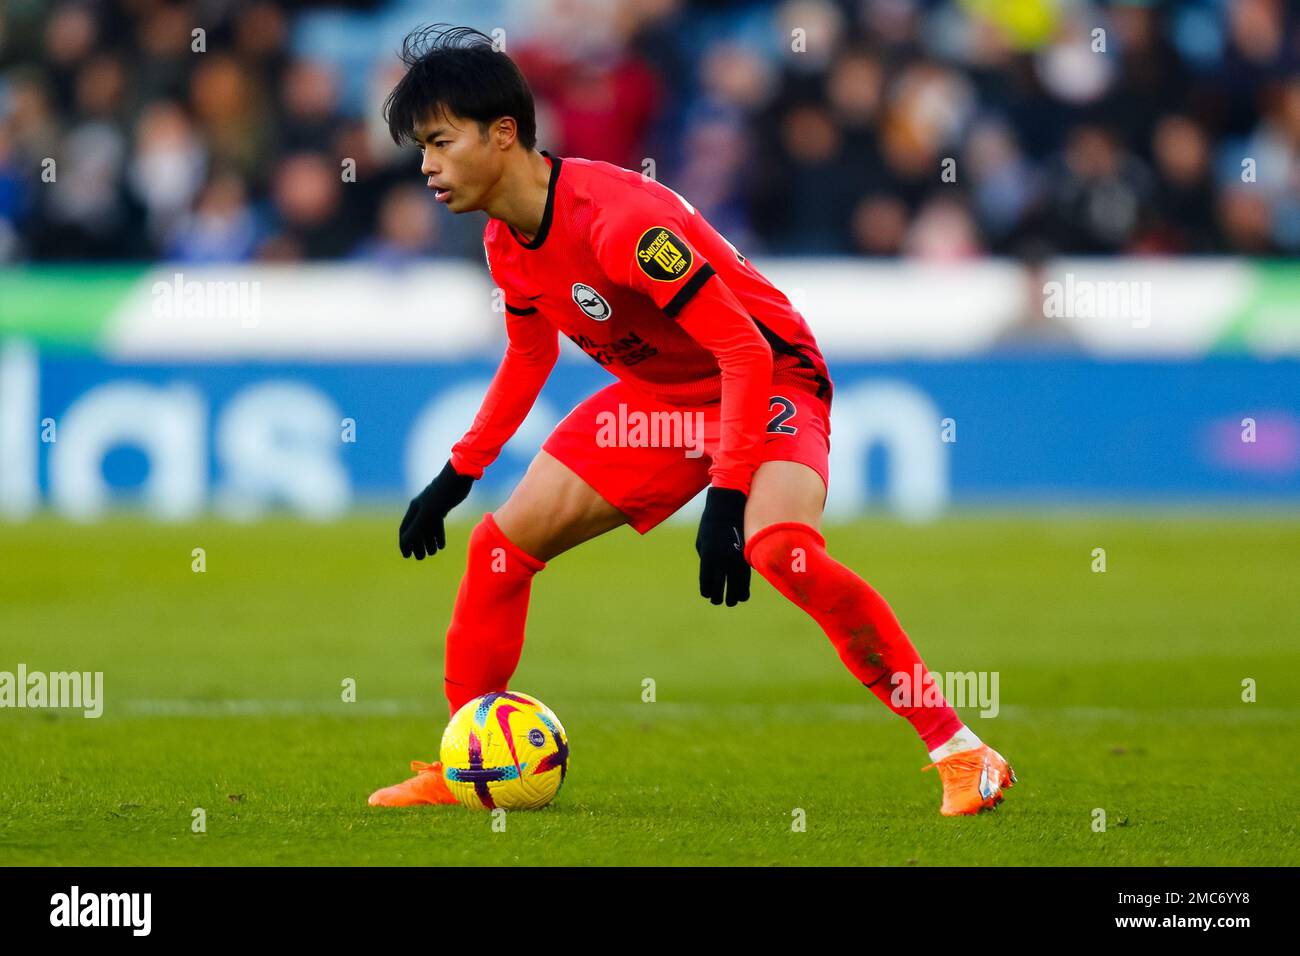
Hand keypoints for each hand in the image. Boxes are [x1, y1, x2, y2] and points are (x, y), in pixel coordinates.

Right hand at [399, 460, 474, 559]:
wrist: (459, 478)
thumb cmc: (442, 494)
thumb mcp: (429, 513)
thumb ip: (417, 528)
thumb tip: (405, 542)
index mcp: (414, 509)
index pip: (405, 529)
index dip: (404, 543)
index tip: (406, 556)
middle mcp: (421, 508)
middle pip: (415, 530)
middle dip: (417, 545)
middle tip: (420, 558)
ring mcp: (432, 508)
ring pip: (427, 528)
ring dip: (428, 542)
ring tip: (432, 553)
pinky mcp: (442, 507)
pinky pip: (437, 524)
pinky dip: (438, 535)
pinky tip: (441, 545)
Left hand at [695, 486, 749, 605]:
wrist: (728, 507)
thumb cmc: (711, 524)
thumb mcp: (702, 542)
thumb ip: (705, 559)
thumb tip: (712, 577)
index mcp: (707, 557)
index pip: (707, 582)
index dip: (707, 592)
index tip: (708, 595)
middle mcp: (721, 560)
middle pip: (720, 587)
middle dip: (719, 597)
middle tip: (719, 602)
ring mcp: (735, 558)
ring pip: (736, 585)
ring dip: (733, 596)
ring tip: (732, 602)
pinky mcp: (746, 555)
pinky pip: (746, 577)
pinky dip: (744, 588)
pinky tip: (743, 594)